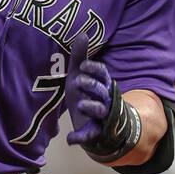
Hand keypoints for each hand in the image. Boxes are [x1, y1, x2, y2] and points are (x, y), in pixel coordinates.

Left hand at [64, 30, 112, 144]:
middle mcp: (105, 99)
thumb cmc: (84, 93)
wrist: (87, 120)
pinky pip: (90, 134)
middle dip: (91, 86)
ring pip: (101, 111)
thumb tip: (83, 33)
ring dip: (91, 107)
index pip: (102, 74)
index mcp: (101, 84)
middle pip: (102, 91)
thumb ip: (79, 56)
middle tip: (77, 82)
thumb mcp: (78, 75)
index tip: (83, 66)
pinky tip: (70, 139)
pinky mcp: (94, 131)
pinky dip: (80, 138)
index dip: (94, 70)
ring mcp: (101, 116)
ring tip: (81, 105)